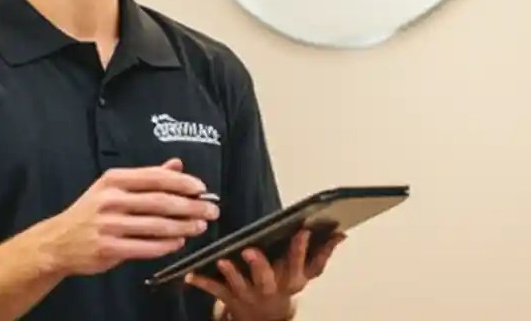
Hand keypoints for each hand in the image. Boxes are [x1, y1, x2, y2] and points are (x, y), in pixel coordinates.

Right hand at [42, 158, 218, 275]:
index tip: (202, 188)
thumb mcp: (113, 187)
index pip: (155, 178)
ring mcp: (109, 225)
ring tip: (200, 227)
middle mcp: (111, 200)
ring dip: (183, 227)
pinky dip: (166, 246)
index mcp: (114, 180)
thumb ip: (147, 177)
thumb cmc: (91, 212)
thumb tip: (177, 164)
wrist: (57, 241)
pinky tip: (178, 242)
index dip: (183, 183)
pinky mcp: (108, 248)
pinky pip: (145, 247)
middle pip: (161, 202)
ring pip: (156, 226)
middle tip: (211, 210)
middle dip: (191, 206)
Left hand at [185, 229, 345, 320]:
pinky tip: (190, 273)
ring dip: (230, 272)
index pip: (300, 264)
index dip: (301, 248)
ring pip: (239, 285)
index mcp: (292, 280)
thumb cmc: (285, 287)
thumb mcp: (307, 274)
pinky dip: (202, 281)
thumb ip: (322, 253)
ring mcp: (249, 296)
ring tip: (222, 259)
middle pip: (267, 278)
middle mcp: (271, 290)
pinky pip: (214, 290)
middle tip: (250, 250)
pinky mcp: (230, 299)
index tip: (302, 231)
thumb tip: (341, 234)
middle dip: (259, 265)